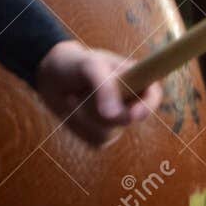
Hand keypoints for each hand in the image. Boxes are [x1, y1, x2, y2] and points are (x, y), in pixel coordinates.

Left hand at [35, 41, 161, 147]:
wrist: (52, 76)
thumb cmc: (76, 64)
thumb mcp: (90, 66)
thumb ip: (104, 86)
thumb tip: (112, 116)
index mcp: (136, 80)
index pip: (153, 95)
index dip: (148, 106)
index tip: (133, 114)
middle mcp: (131, 103)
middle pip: (126, 120)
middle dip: (101, 111)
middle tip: (81, 96)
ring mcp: (117, 122)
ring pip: (108, 133)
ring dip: (85, 116)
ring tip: (75, 96)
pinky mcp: (102, 136)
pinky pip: (95, 141)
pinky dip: (80, 127)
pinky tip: (74, 111)